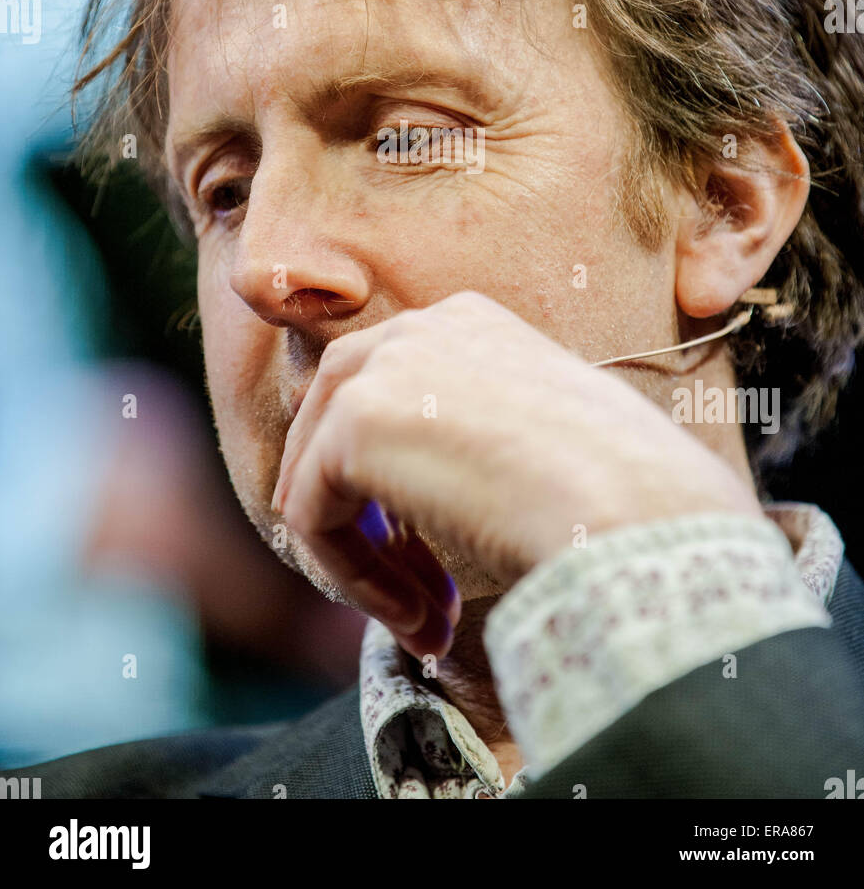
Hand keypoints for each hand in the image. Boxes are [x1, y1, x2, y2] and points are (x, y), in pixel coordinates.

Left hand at [271, 291, 761, 659]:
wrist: (634, 508)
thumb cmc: (620, 488)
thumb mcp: (542, 436)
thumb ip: (471, 438)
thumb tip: (433, 485)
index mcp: (467, 321)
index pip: (388, 397)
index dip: (398, 490)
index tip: (442, 566)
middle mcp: (417, 326)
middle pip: (335, 426)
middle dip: (369, 523)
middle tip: (427, 602)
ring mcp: (378, 368)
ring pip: (318, 476)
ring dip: (363, 563)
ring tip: (429, 623)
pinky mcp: (350, 424)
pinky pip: (310, 516)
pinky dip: (352, 579)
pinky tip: (422, 620)